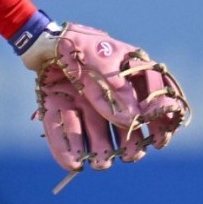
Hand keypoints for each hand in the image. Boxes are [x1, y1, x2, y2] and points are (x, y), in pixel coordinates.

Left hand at [30, 23, 189, 184]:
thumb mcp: (98, 61)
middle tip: (132, 156)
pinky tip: (70, 164)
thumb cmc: (77, 43)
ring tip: (102, 165)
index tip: (161, 140)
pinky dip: (65, 147)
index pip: (151, 103)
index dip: (160, 123)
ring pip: (95, 129)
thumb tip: (132, 120)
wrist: (40, 38)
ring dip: (100, 148)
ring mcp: (82, 101)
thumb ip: (113, 91)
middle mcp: (106, 92)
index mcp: (125, 76)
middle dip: (129, 142)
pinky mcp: (58, 107)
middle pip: (124, 122)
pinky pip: (62, 131)